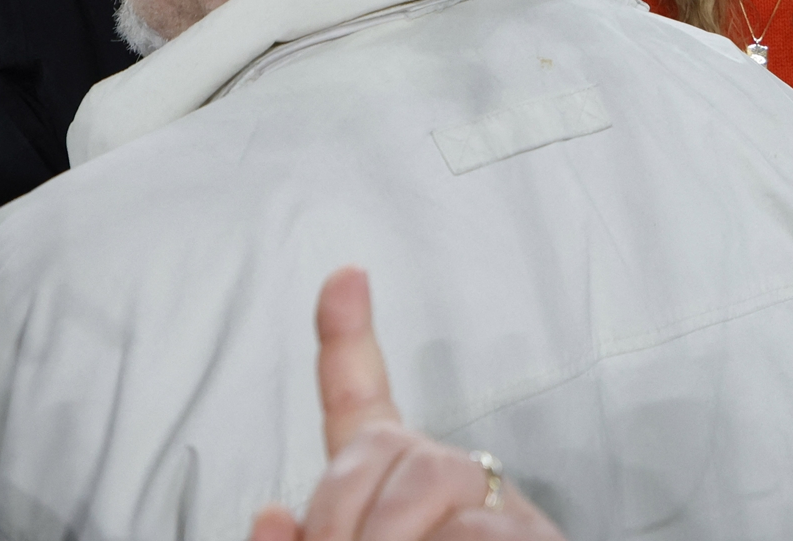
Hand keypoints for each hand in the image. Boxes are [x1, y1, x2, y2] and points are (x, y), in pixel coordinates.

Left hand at [248, 268, 565, 540]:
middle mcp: (444, 476)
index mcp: (391, 482)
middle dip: (336, 519)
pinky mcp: (528, 534)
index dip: (347, 335)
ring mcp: (494, 503)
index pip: (360, 400)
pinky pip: (470, 531)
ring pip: (420, 485)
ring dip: (385, 537)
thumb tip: (265, 512)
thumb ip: (308, 537)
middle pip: (375, 453)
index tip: (344, 277)